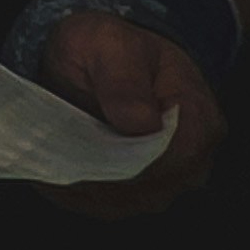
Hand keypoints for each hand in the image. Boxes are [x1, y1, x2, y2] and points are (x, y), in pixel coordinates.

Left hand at [36, 13, 224, 213]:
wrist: (107, 60)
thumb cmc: (113, 47)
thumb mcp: (111, 43)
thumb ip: (124, 80)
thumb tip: (141, 123)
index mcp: (199, 118)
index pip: (170, 160)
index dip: (124, 159)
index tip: (79, 144)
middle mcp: (194, 161)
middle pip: (146, 187)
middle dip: (98, 172)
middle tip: (53, 148)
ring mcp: (170, 183)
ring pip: (124, 201)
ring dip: (83, 184)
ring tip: (51, 154)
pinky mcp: (143, 195)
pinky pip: (107, 206)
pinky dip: (77, 192)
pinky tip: (55, 167)